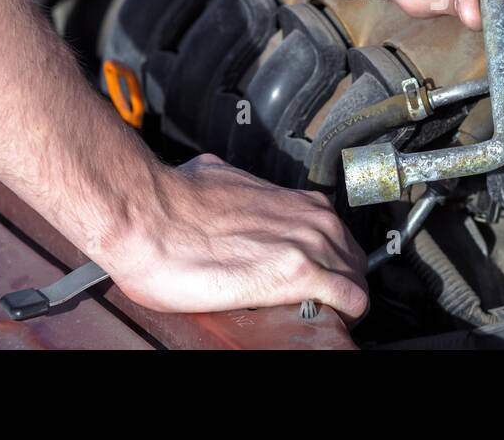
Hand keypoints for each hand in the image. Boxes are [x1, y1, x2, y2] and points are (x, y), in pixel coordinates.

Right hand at [97, 154, 368, 321]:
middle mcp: (310, 219)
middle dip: (340, 284)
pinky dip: (345, 316)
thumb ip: (234, 190)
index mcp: (292, 201)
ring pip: (357, 280)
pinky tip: (326, 323)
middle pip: (353, 260)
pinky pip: (351, 301)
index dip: (329, 262)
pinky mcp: (299, 275)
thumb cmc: (169, 203)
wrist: (147, 216)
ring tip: (317, 317)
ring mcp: (310, 245)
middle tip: (316, 305)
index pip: (336, 236)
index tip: (316, 279)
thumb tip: (220, 190)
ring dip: (342, 301)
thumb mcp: (215, 180)